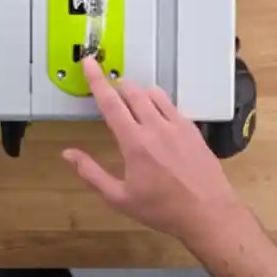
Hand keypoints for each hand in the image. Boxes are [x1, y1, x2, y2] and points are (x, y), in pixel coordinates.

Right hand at [62, 57, 245, 242]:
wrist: (208, 214)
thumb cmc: (161, 209)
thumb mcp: (120, 198)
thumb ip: (91, 174)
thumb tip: (68, 154)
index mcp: (135, 142)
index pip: (111, 103)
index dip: (97, 81)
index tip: (89, 62)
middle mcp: (156, 127)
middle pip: (133, 92)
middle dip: (117, 85)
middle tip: (110, 89)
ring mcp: (177, 126)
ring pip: (154, 94)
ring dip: (138, 91)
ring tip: (131, 99)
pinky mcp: (193, 130)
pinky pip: (172, 105)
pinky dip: (159, 102)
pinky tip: (157, 116)